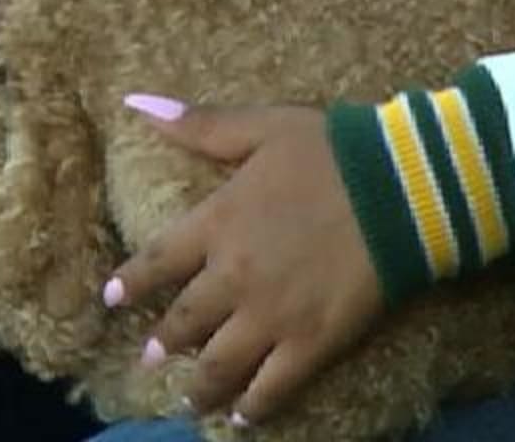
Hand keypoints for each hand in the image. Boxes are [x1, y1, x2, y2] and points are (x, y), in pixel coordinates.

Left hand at [104, 101, 382, 424]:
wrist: (402, 187)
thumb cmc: (331, 150)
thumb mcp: (261, 128)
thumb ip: (200, 126)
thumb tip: (137, 105)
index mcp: (217, 223)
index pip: (158, 261)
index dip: (132, 283)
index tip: (112, 301)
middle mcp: (233, 276)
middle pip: (184, 321)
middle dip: (162, 344)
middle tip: (148, 360)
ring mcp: (271, 315)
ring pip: (220, 363)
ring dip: (199, 385)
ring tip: (189, 400)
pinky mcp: (312, 341)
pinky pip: (273, 385)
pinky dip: (253, 406)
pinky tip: (242, 418)